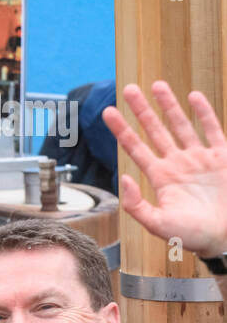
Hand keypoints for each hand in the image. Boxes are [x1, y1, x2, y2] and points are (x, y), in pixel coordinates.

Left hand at [102, 80, 226, 257]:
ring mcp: (199, 158)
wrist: (223, 238)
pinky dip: (204, 113)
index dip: (122, 129)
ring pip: (181, 125)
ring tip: (156, 85)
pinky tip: (193, 96)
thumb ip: (135, 204)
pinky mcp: (221, 157)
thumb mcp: (156, 223)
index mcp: (160, 177)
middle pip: (155, 130)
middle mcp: (177, 163)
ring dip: (169, 105)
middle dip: (142, 110)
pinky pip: (213, 130)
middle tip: (128, 89)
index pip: (135, 147)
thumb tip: (122, 177)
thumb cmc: (189, 236)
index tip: (107, 112)